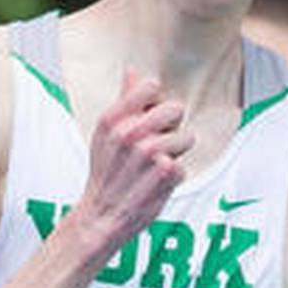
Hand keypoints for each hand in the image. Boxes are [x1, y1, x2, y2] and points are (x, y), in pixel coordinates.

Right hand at [74, 68, 192, 251]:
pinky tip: (156, 184)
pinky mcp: (166, 174)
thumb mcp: (105, 134)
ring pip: (186, 138)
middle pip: (176, 109)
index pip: (151, 86)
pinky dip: (174, 177)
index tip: (150, 118)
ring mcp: (149, 153)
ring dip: (176, 154)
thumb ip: (123, 102)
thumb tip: (132, 71)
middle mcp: (130, 133)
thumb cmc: (106, 173)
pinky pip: (184, 166)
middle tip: (158, 144)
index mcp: (113, 119)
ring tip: (156, 167)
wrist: (101, 216)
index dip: (157, 103)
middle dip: (173, 127)